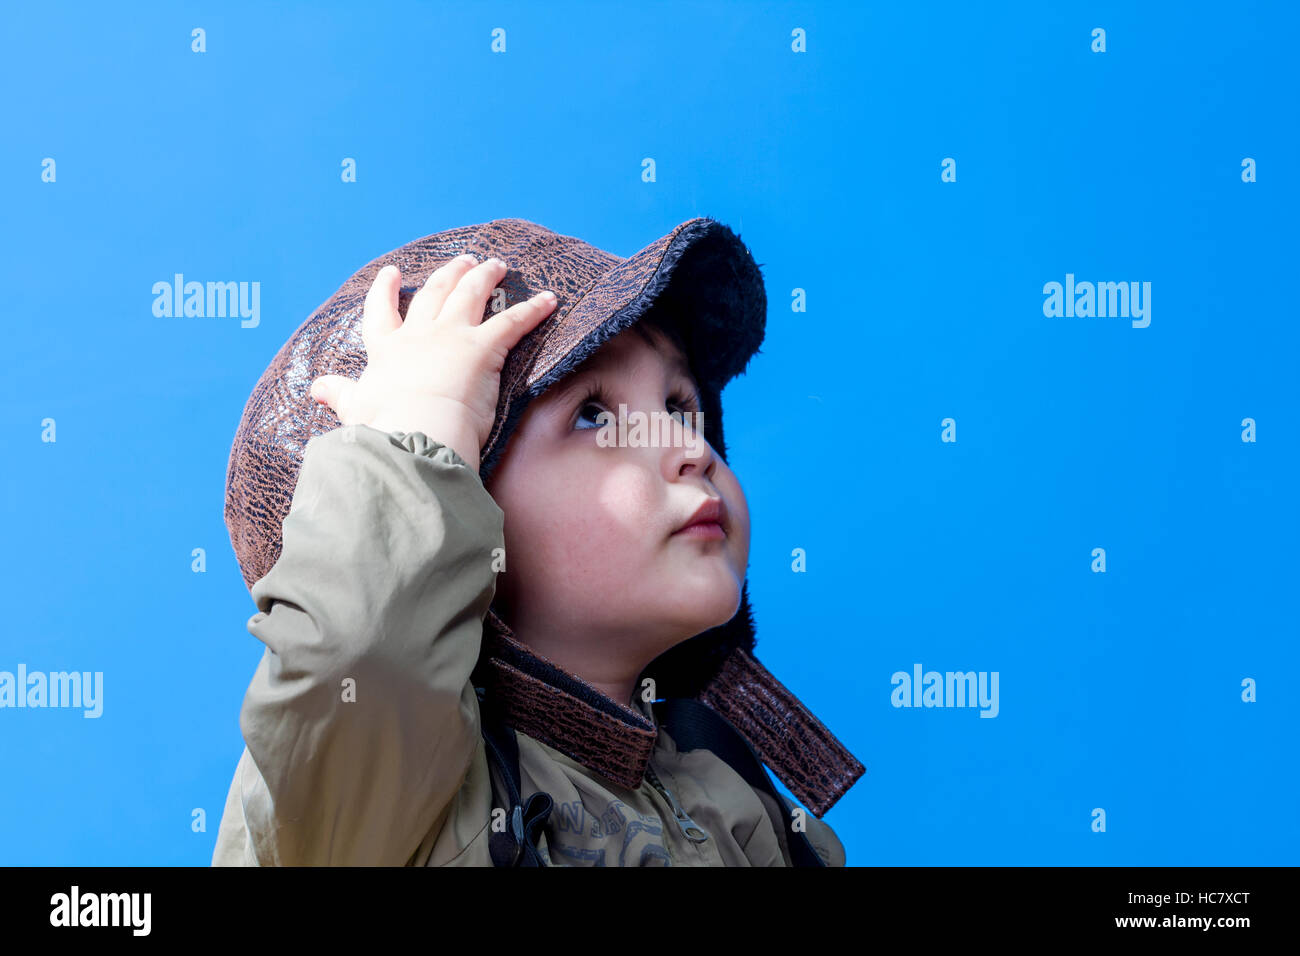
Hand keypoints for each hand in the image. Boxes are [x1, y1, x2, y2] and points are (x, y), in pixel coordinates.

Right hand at [309, 255, 556, 472]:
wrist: (414, 432)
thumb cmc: (385, 427)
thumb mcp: (356, 409)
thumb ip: (340, 395)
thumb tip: (314, 388)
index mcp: (387, 350)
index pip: (382, 312)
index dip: (385, 290)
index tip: (391, 273)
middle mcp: (418, 334)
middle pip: (434, 293)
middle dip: (449, 273)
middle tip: (462, 260)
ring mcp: (451, 335)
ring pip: (470, 294)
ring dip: (485, 276)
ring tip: (496, 264)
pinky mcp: (483, 346)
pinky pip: (513, 321)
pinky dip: (533, 309)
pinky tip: (549, 300)